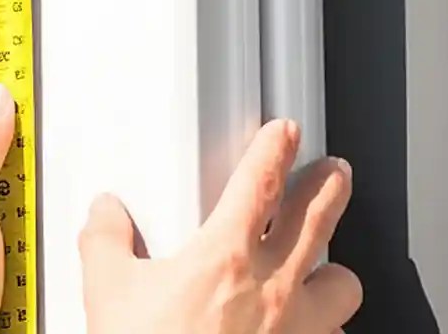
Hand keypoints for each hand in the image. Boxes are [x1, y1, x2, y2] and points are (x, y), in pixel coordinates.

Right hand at [79, 119, 360, 333]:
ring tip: (325, 261)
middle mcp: (273, 288)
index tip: (283, 133)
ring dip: (335, 269)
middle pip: (318, 216)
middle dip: (330, 185)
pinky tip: (311, 328)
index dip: (274, 148)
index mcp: (224, 256)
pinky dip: (325, 329)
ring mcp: (297, 329)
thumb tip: (104, 214)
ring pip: (343, 282)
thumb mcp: (108, 293)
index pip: (260, 182)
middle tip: (333, 171)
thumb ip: (106, 243)